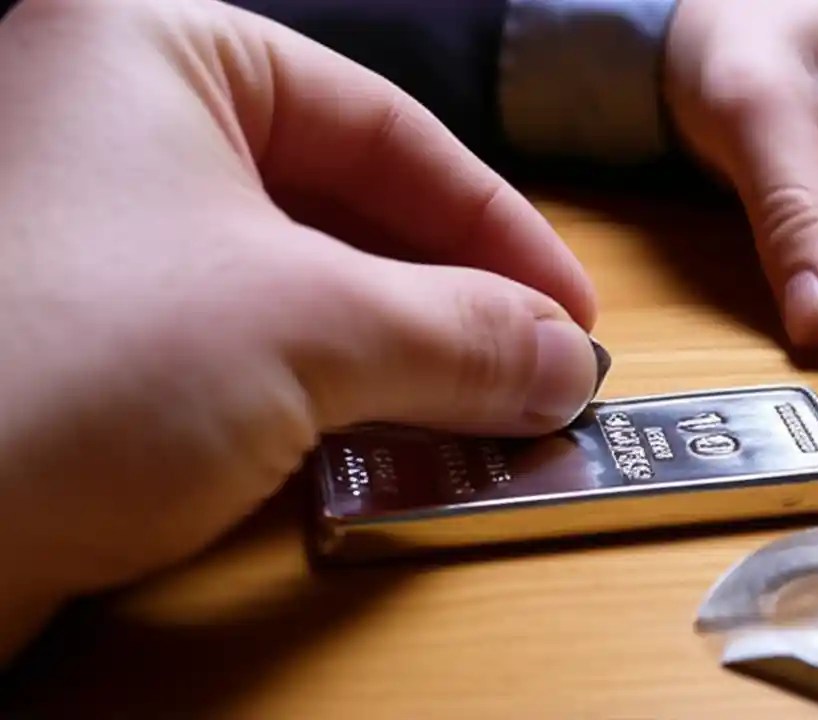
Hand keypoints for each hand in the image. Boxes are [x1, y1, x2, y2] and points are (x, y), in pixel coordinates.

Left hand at [0, 0, 599, 659]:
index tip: (565, 306)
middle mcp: (113, 133)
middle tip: (533, 367)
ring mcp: (93, 242)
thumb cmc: (42, 372)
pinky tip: (382, 442)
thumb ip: (460, 333)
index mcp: (150, 54)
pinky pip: (244, 349)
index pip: (382, 125)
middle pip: (345, 207)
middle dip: (451, 302)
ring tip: (477, 414)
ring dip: (398, 359)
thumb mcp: (306, 328)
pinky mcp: (87, 344)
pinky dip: (325, 396)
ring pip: (298, 286)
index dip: (496, 223)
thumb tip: (558, 358)